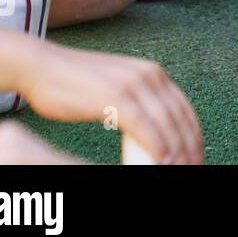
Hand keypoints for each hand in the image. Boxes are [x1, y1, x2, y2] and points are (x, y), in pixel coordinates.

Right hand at [20, 45, 203, 164]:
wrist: (41, 67)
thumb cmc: (73, 84)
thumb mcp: (117, 87)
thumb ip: (137, 101)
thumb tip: (151, 129)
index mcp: (153, 73)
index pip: (184, 109)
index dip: (194, 135)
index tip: (196, 156)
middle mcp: (149, 75)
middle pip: (180, 118)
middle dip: (190, 147)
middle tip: (193, 167)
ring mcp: (133, 84)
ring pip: (167, 124)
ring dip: (178, 151)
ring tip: (181, 169)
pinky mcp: (116, 96)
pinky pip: (145, 126)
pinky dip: (158, 146)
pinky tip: (164, 160)